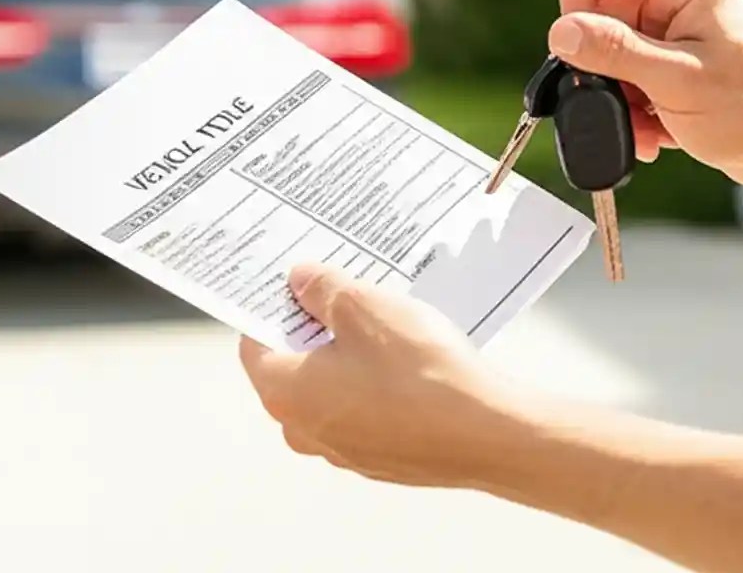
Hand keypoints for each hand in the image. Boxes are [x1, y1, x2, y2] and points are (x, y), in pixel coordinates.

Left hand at [239, 263, 524, 486]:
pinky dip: (381, 388)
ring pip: (334, 392)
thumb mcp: (365, 307)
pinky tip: (414, 364)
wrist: (487, 433)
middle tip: (346, 296)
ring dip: (351, 360)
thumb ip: (323, 289)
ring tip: (388, 326)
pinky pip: (370, 413)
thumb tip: (300, 281)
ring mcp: (346, 451)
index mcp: (286, 393)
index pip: (255, 344)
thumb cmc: (420, 372)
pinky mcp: (384, 460)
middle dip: (316, 331)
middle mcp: (305, 430)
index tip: (295, 283)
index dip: (273, 308)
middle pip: (294, 369)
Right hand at [550, 0, 742, 186]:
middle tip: (614, 98)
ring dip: (617, 94)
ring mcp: (675, 34)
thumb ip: (616, 52)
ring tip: (641, 126)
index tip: (575, 44)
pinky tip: (652, 134)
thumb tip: (563, 32)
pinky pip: (628, 76)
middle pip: (605, 11)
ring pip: (612, 50)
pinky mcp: (672, 65)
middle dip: (601, 62)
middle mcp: (679, 1)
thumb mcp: (676, 81)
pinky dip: (632, 108)